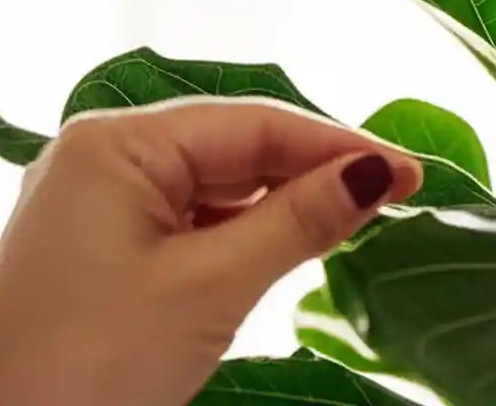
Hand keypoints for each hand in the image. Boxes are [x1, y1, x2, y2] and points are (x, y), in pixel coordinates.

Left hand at [0, 98, 421, 405]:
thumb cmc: (85, 369)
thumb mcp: (211, 287)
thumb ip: (299, 221)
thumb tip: (376, 172)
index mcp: (116, 145)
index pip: (255, 125)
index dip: (339, 146)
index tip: (410, 171)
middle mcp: (105, 159)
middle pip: (239, 148)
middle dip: (317, 171)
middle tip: (399, 192)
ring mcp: (104, 203)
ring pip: (222, 185)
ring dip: (287, 203)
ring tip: (358, 216)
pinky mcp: (109, 248)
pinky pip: (198, 220)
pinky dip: (250, 232)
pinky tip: (294, 241)